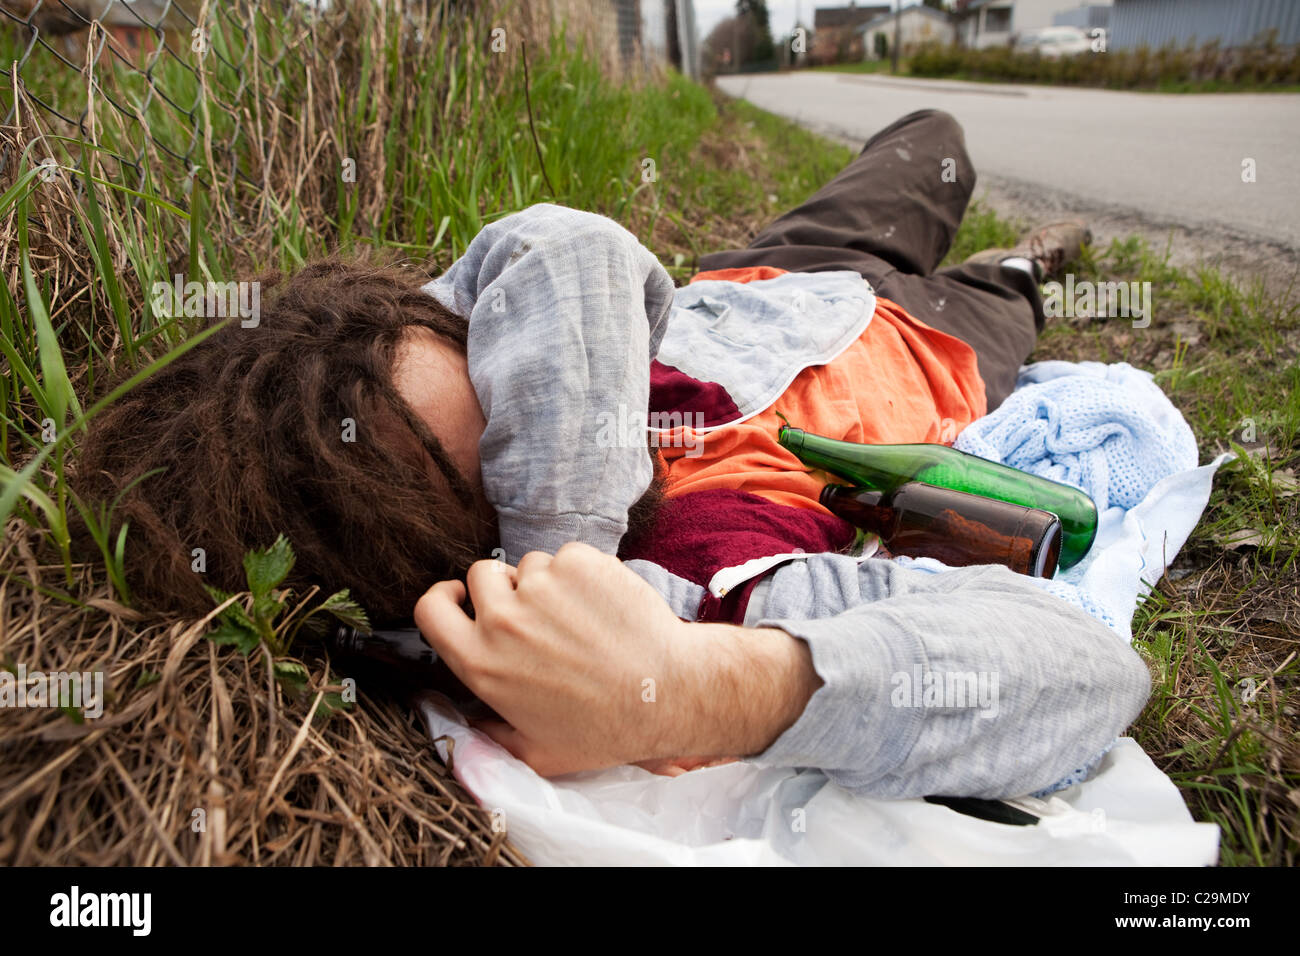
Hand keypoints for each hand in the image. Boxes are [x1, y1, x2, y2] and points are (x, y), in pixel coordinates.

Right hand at [414, 542, 821, 777]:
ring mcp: (542, 585)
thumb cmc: (605, 730)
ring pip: (531, 564)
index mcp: (481, 662)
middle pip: (481, 575)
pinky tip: (604, 606)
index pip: (429, 609)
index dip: (444, 598)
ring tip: (582, 620)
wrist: (669, 692)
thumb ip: (491, 738)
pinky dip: (583, 573)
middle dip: (504, 588)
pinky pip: (568, 555)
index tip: (462, 599)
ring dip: (549, 583)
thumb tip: (465, 726)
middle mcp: (503, 619)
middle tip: (537, 615)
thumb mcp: (536, 753)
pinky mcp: (580, 562)